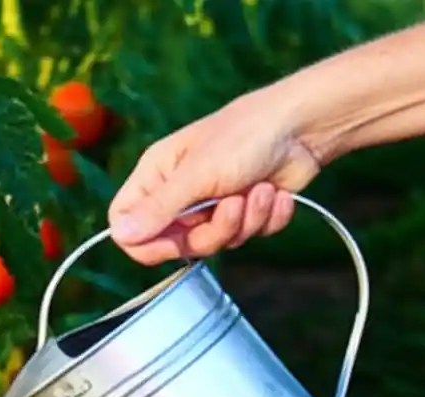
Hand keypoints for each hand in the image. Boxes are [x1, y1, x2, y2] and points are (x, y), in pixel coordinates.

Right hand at [107, 90, 324, 264]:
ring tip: (261, 190)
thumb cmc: (245, 136)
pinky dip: (266, 218)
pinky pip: (247, 237)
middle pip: (177, 243)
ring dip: (245, 221)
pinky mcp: (244, 213)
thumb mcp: (197, 174)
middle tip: (234, 205)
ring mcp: (212, 205)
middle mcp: (180, 194)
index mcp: (157, 177)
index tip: (174, 243)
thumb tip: (119, 234)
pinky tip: (276, 193)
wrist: (304, 126)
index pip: (127, 225)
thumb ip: (158, 209)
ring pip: (215, 243)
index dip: (146, 243)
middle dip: (212, 231)